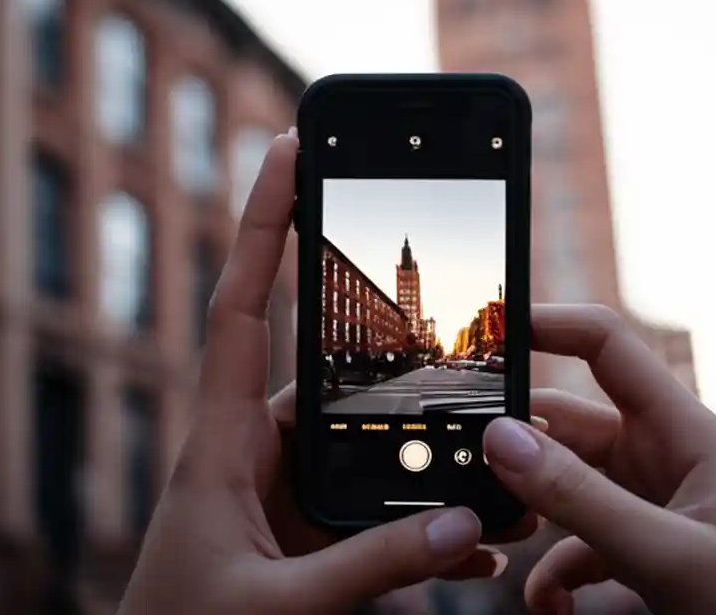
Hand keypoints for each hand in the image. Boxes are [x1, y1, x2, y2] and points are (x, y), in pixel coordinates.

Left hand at [118, 130, 513, 614]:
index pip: (240, 307)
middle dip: (405, 369)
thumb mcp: (278, 609)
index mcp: (221, 444)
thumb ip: (371, 568)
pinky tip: (474, 538)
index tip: (287, 146)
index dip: (261, 224)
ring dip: (428, 463)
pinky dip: (425, 523)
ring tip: (494, 476)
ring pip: (370, 451)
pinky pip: (375, 510)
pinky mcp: (305, 536)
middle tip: (468, 339)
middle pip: (337, 381)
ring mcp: (282, 495)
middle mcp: (254, 455)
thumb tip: (464, 524)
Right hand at [482, 305, 715, 614]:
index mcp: (685, 434)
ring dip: (532, 521)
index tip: (490, 333)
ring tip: (513, 548)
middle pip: (569, 426)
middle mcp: (663, 462)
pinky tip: (551, 605)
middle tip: (470, 470)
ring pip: (564, 491)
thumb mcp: (668, 554)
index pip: (608, 348)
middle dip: (521, 448)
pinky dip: (554, 576)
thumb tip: (503, 439)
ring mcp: (650, 511)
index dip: (551, 327)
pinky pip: (576, 549)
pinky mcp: (640, 558)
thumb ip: (582, 499)